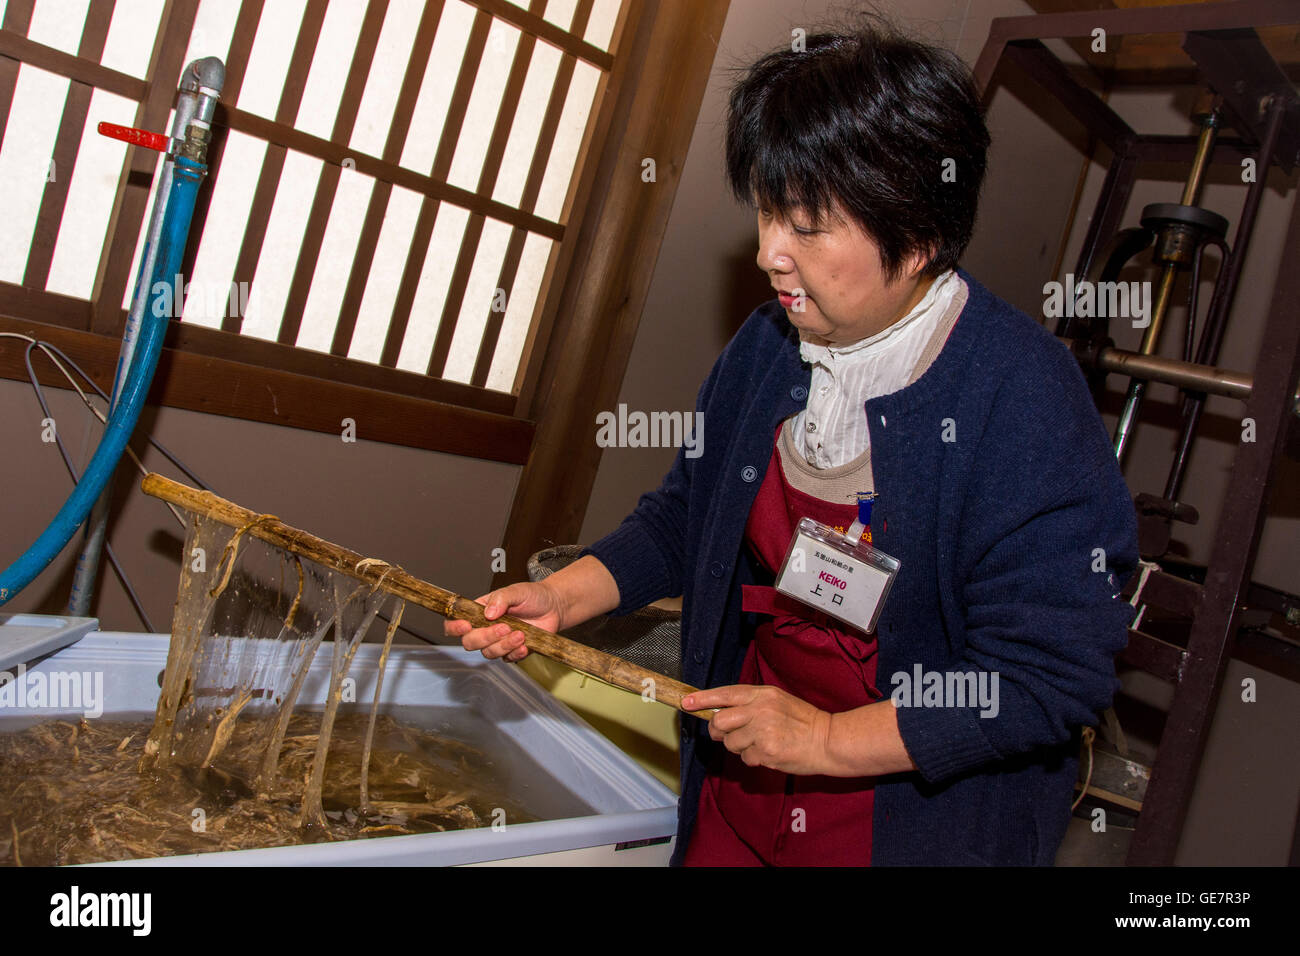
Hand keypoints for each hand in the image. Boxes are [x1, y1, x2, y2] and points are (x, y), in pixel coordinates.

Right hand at [443, 582, 562, 662]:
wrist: (554, 607)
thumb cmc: (533, 596)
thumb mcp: (517, 590)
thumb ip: (501, 598)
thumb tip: (488, 613)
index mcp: (479, 611)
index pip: (456, 622)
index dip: (455, 627)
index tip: (465, 626)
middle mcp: (485, 628)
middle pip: (470, 642)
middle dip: (486, 637)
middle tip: (505, 627)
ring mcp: (498, 642)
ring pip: (488, 653)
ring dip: (504, 645)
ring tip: (521, 634)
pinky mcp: (512, 651)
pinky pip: (507, 659)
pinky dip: (515, 654)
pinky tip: (525, 644)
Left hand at [680, 685, 832, 775]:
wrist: (828, 740)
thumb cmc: (803, 721)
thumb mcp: (778, 701)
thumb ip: (751, 704)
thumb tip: (721, 713)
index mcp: (763, 694)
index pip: (725, 694)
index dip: (703, 699)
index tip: (687, 702)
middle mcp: (760, 710)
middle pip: (720, 721)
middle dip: (718, 731)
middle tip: (727, 735)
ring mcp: (762, 731)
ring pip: (730, 743)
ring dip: (740, 747)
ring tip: (760, 743)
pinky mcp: (766, 751)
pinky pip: (745, 758)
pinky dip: (753, 759)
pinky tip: (769, 753)